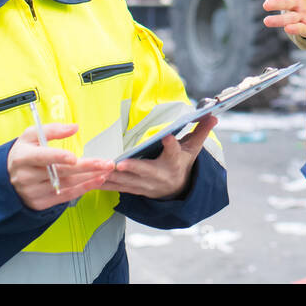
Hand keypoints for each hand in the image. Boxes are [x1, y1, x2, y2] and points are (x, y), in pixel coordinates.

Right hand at [8, 123, 114, 210]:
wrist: (7, 178)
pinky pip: (66, 196)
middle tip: (106, 162)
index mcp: (23, 158)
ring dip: (89, 178)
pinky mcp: (40, 203)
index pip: (42, 157)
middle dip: (87, 167)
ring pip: (66, 185)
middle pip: (61, 172)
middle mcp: (26, 177)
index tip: (74, 157)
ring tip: (106, 170)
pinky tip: (97, 180)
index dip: (58, 157)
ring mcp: (33, 192)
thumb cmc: (23, 153)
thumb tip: (74, 127)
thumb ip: (53, 130)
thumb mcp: (31, 136)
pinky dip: (84, 188)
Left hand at [103, 115, 217, 199]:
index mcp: (175, 162)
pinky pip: (118, 188)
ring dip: (113, 177)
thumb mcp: (193, 148)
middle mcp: (160, 175)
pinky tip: (92, 180)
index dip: (171, 144)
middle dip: (134, 168)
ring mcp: (146, 185)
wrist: (177, 191)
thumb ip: (201, 131)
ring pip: (128, 182)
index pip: (174, 151)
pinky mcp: (134, 190)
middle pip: (146, 171)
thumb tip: (213, 114)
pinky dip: (105, 185)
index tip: (167, 136)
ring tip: (101, 170)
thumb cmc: (182, 163)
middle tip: (121, 164)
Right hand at [263, 0, 305, 37]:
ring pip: (288, 17)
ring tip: (267, 21)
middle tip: (267, 4)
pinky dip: (295, 28)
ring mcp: (299, 14)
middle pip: (285, 2)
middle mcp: (295, 1)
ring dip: (279, 19)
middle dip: (276, 3)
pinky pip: (300, 27)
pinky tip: (289, 29)